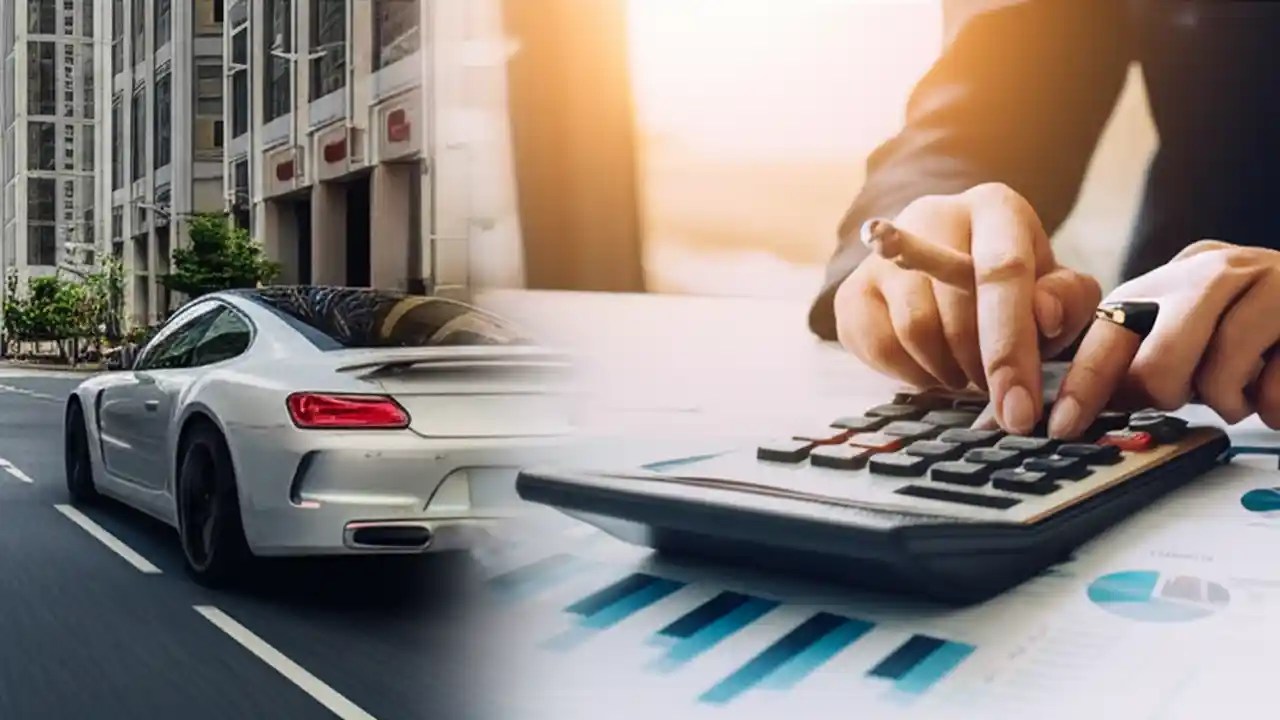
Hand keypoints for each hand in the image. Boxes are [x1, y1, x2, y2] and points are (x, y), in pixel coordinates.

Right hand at [833, 183, 1101, 433]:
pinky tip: (933, 368)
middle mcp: (933, 215)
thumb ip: (1067, 300)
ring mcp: (883, 254)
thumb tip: (1044, 316)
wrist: (951, 274)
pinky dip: (911, 375)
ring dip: (948, 371)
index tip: (1020, 409)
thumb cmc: (1017, 290)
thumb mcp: (1059, 291)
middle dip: (981, 368)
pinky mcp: (852, 291)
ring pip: (915, 330)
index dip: (1011, 345)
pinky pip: (879, 347)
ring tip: (967, 372)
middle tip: (998, 393)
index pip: (1002, 272)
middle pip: (954, 308)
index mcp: (995, 208)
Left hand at [1049, 241, 1279, 436]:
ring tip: (1244, 386)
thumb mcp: (1187, 334)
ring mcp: (1264, 283)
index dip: (1084, 385)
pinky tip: (1276, 384)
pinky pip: (1274, 390)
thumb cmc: (1251, 331)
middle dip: (1170, 396)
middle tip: (1193, 392)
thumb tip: (1078, 413)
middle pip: (1158, 364)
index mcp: (1168, 280)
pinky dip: (1272, 407)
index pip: (1106, 334)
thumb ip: (1140, 362)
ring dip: (1228, 403)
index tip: (1065, 425)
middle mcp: (1211, 272)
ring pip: (1217, 377)